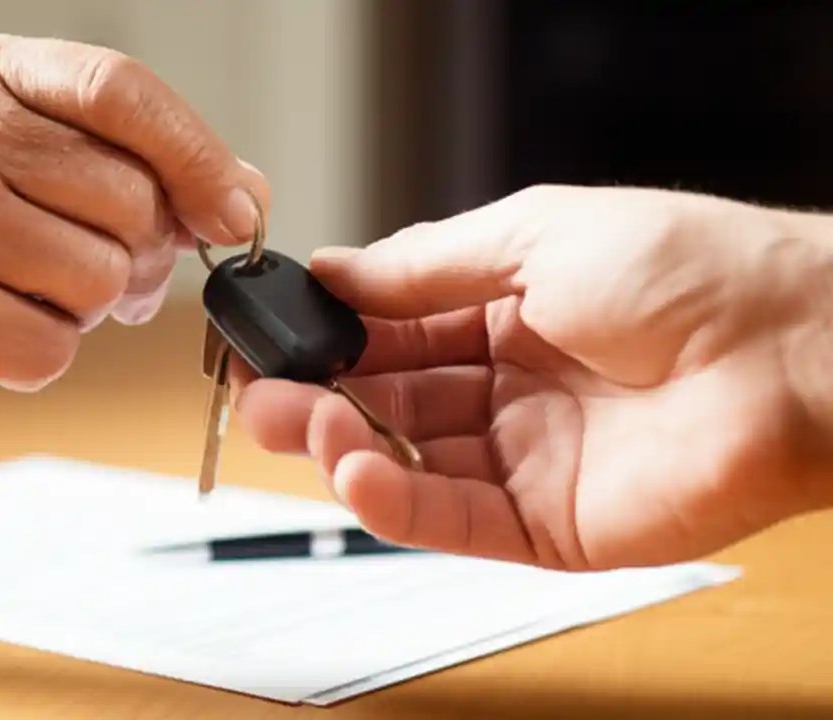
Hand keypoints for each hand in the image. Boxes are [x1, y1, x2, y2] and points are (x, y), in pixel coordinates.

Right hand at [0, 32, 267, 426]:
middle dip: (131, 257)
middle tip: (79, 275)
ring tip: (6, 297)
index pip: (120, 90)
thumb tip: (242, 191)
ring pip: (103, 280)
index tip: (235, 211)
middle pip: (132, 202)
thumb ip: (106, 160)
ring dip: (76, 311)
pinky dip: (33, 358)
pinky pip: (52, 349)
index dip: (197, 154)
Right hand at [235, 185, 832, 569]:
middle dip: (316, 397)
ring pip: (406, 464)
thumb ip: (424, 264)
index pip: (392, 333)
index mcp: (508, 314)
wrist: (797, 348)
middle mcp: (510, 389)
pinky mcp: (545, 527)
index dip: (327, 336)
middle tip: (260, 391)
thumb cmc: (693, 270)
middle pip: (387, 404)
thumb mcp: (535, 233)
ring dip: (341, 448)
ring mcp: (525, 460)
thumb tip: (335, 271)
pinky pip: (451, 520)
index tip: (269, 335)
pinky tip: (353, 472)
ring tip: (297, 423)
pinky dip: (392, 502)